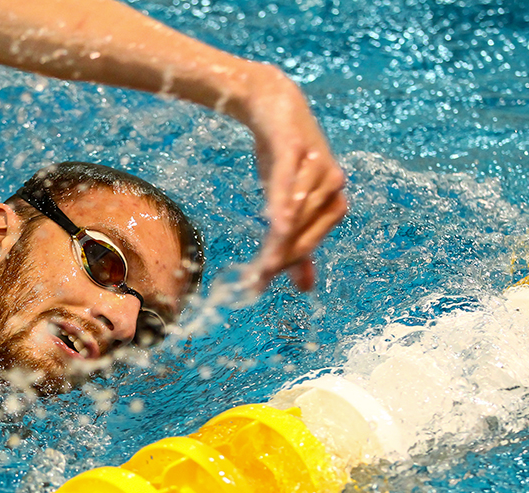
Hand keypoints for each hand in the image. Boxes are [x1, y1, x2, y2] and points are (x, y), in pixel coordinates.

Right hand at [242, 65, 346, 291]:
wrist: (273, 106)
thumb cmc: (285, 158)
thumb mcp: (289, 202)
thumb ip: (298, 243)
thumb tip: (305, 288)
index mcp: (333, 201)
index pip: (310, 241)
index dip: (288, 263)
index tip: (261, 283)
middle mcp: (332, 184)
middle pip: (304, 230)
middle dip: (281, 255)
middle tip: (258, 277)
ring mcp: (317, 164)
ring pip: (296, 210)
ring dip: (279, 238)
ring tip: (260, 262)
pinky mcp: (296, 147)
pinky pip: (289, 179)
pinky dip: (284, 202)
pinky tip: (276, 223)